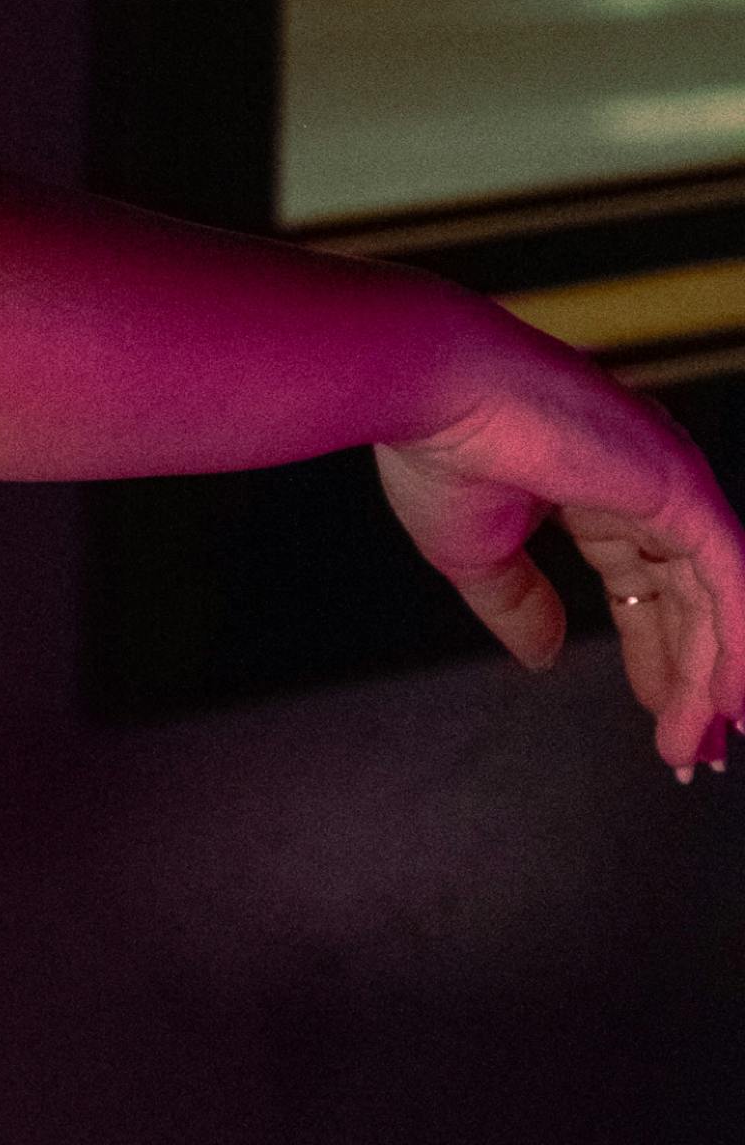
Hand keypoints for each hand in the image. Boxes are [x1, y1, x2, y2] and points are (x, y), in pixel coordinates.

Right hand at [374, 319, 744, 774]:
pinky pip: (731, 578)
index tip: (663, 724)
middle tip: (696, 754)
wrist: (430, 391)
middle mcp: (646, 485)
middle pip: (694, 601)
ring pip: (719, 598)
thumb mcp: (478, 556)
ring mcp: (669, 481)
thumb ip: (520, 607)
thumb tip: (545, 656)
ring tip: (701, 748)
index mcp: (596, 493)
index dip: (660, 659)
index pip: (650, 589)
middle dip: (696, 681)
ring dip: (716, 680)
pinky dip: (738, 643)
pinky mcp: (679, 485)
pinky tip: (727, 699)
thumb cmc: (438, 451)